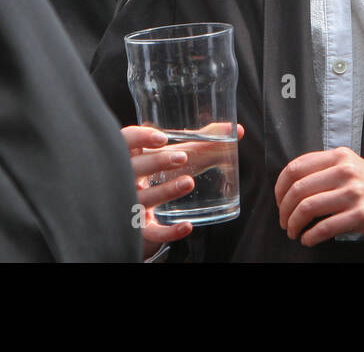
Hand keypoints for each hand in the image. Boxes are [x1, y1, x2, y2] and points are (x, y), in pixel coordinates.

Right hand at [121, 123, 243, 259]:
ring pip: (143, 198)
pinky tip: (187, 226)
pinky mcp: (141, 228)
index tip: (162, 137)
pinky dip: (169, 232)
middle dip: (157, 162)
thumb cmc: (164, 174)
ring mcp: (131, 204)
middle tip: (183, 158)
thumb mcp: (178, 155)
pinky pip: (152, 232)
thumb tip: (238, 130)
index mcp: (132, 155)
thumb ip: (204, 142)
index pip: (126, 140)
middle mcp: (126, 178)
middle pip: (133, 168)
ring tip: (189, 183)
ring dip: (166, 191)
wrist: (148, 211)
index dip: (140, 137)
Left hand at [274, 147, 363, 248]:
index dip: (280, 187)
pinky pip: (325, 227)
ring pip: (307, 208)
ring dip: (294, 224)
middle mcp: (347, 170)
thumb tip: (293, 186)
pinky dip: (310, 236)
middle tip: (284, 223)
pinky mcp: (362, 215)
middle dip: (284, 210)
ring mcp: (355, 192)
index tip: (279, 202)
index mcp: (341, 156)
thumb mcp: (354, 171)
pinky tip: (309, 240)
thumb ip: (328, 171)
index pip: (296, 166)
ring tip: (295, 233)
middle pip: (298, 188)